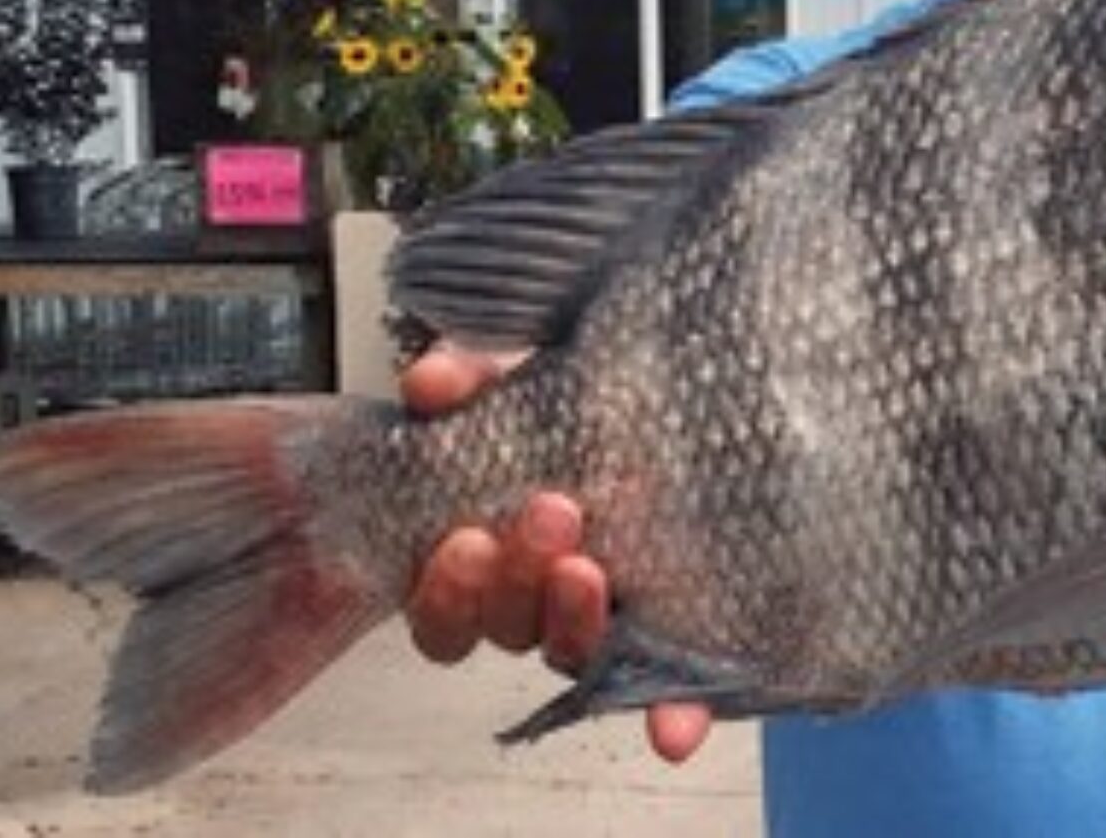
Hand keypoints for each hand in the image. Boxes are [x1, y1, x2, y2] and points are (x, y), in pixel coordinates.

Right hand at [400, 344, 714, 762]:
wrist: (672, 387)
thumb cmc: (571, 393)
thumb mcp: (512, 374)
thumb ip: (467, 378)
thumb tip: (430, 384)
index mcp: (485, 553)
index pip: (445, 612)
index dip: (446, 594)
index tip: (465, 540)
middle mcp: (536, 598)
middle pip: (508, 628)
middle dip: (518, 580)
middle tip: (550, 514)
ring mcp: (602, 611)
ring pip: (571, 649)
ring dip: (575, 620)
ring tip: (588, 568)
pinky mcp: (668, 620)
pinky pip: (664, 683)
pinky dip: (670, 713)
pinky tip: (675, 731)